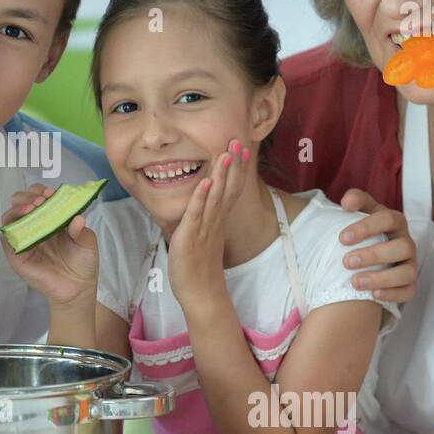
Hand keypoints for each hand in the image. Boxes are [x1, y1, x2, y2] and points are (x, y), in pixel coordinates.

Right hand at [0, 184, 98, 308]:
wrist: (76, 289)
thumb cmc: (83, 263)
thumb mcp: (88, 243)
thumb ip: (82, 230)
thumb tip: (77, 218)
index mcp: (51, 218)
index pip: (39, 196)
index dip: (42, 191)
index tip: (51, 193)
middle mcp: (35, 225)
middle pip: (21, 201)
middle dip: (28, 196)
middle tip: (41, 200)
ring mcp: (24, 239)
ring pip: (11, 215)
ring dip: (18, 207)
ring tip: (32, 208)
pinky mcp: (16, 254)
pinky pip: (6, 237)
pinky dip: (11, 226)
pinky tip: (23, 223)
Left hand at [168, 142, 247, 311]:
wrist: (201, 293)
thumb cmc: (199, 266)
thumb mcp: (204, 237)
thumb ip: (204, 219)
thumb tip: (202, 203)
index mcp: (218, 220)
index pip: (231, 190)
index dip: (237, 169)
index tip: (242, 148)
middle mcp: (215, 221)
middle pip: (228, 188)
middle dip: (233, 164)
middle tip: (238, 140)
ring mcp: (205, 229)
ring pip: (216, 197)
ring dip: (221, 174)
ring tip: (226, 153)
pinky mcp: (191, 237)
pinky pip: (197, 214)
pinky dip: (202, 197)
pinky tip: (206, 181)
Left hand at [338, 189, 417, 302]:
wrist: (369, 253)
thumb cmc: (363, 230)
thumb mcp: (361, 212)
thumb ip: (355, 200)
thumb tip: (347, 201)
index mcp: (394, 222)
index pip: (388, 219)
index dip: (367, 227)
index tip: (342, 238)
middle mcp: (405, 242)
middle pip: (402, 247)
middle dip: (374, 255)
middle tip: (346, 262)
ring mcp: (410, 264)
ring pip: (407, 272)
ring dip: (382, 278)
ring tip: (355, 282)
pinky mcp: (409, 284)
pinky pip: (409, 291)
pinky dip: (392, 294)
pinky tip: (373, 294)